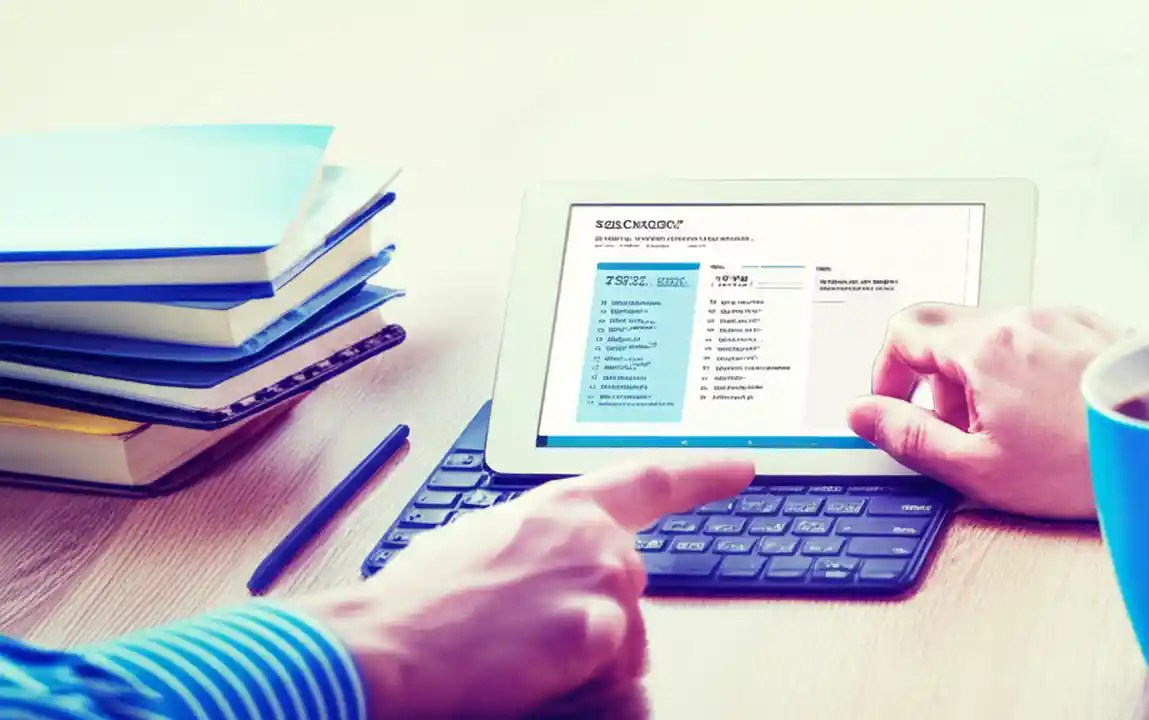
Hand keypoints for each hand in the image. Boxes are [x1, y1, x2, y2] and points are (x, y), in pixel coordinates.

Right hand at [293, 460, 754, 718]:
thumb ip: (538, 540)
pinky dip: (579, 680)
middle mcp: (590, 532)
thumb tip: (550, 560)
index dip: (703, 474)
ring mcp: (598, 576)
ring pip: (629, 634)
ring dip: (589, 654)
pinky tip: (532, 668)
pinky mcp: (598, 627)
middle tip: (532, 633)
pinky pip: (616, 670)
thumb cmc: (421, 598)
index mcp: (559, 504)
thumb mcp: (483, 540)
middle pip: (633, 584)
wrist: (390, 641)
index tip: (743, 467)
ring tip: (521, 651)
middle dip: (596, 614)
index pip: (648, 480)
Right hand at [848, 304, 1130, 518]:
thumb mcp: (978, 468)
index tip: (896, 408)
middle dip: (931, 375)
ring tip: (1010, 428)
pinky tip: (1047, 413)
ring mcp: (1058, 319)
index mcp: (982, 348)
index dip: (885, 373)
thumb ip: (909, 437)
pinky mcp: (1091, 328)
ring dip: (979, 376)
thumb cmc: (1083, 464)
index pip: (902, 333)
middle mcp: (1018, 320)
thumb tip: (862, 414)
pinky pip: (1034, 337)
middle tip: (953, 424)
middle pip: (943, 327)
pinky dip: (1022, 369)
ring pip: (991, 334)